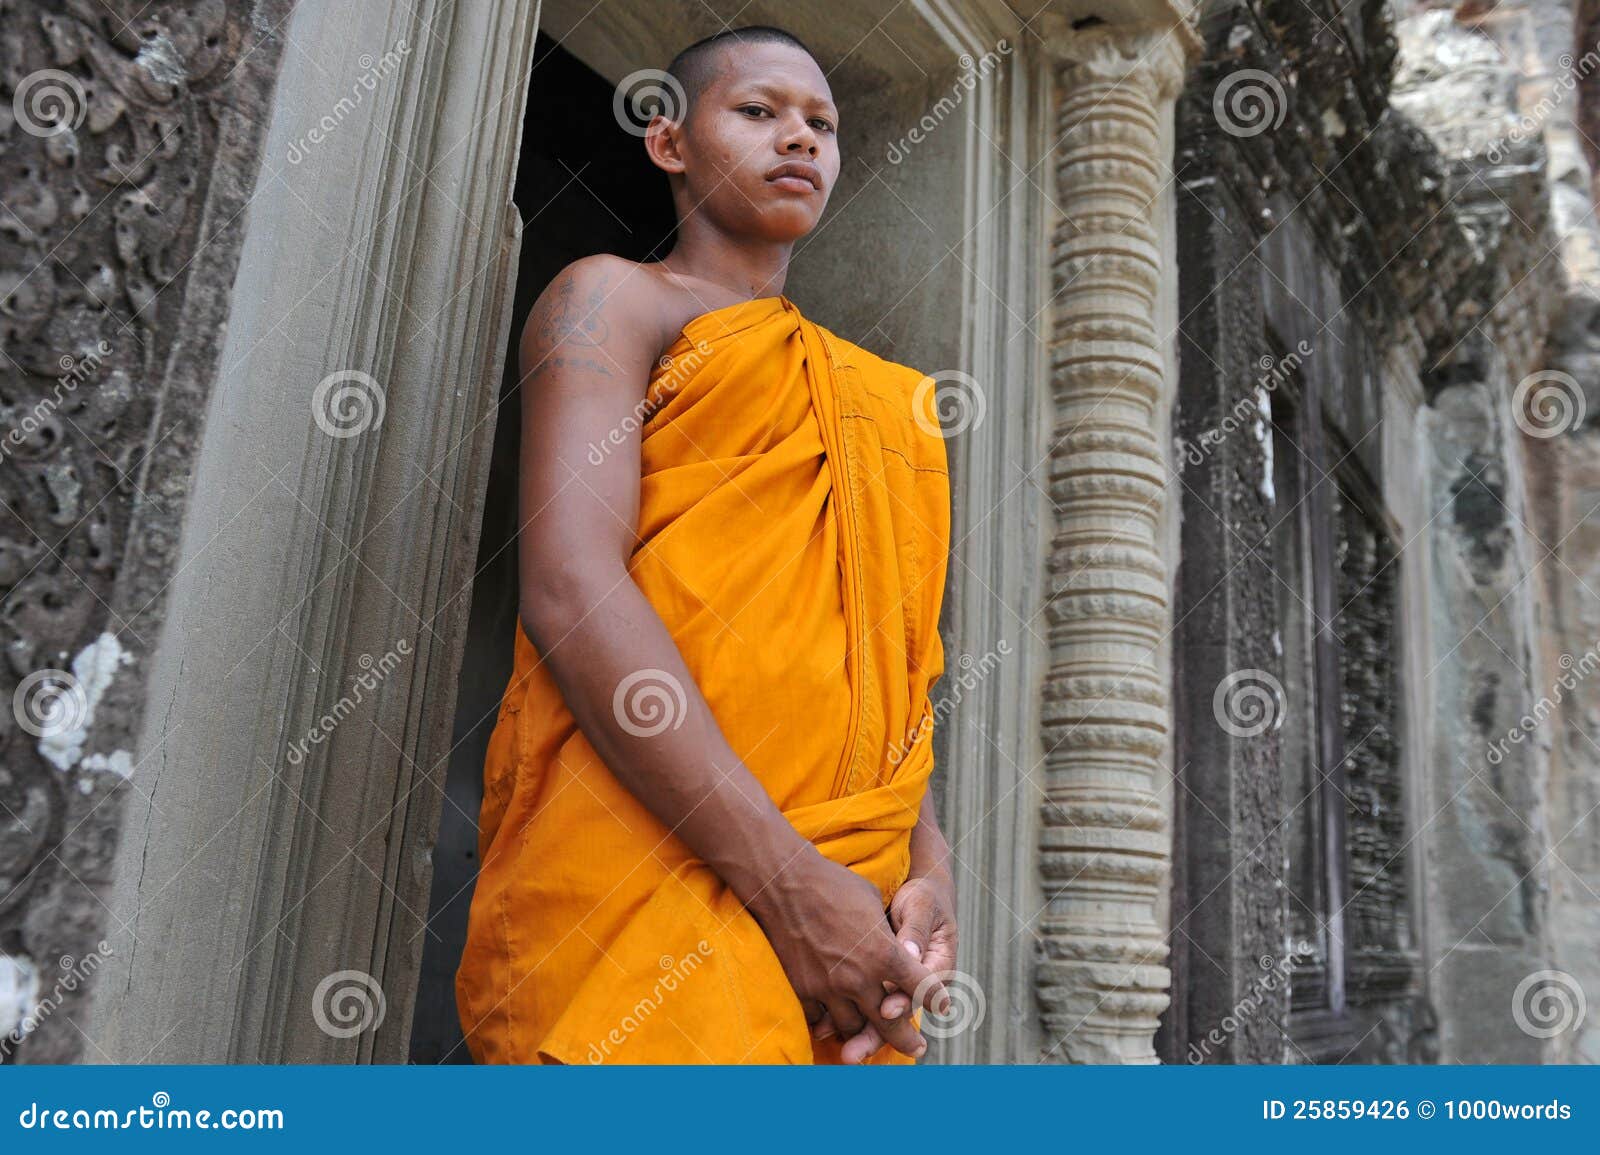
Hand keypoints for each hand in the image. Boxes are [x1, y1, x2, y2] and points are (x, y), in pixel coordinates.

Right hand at [750, 852, 946, 1061]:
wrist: (783, 883)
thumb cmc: (833, 884)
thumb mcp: (871, 901)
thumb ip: (884, 933)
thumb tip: (894, 946)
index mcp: (884, 953)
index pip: (920, 987)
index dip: (934, 999)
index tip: (942, 1007)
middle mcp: (860, 978)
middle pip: (890, 1023)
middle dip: (906, 1039)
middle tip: (917, 1049)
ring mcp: (829, 987)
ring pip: (854, 1027)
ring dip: (864, 1032)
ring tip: (873, 1036)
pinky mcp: (803, 989)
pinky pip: (820, 1019)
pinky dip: (828, 1021)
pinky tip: (831, 1022)